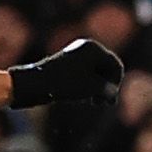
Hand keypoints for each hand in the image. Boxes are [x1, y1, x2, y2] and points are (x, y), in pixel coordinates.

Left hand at [10, 39, 125, 110]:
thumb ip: (108, 89)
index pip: (115, 65)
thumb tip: (112, 92)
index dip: (116, 84)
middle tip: (101, 103)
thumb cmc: (66, 84)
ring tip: (92, 101)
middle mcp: (85, 47)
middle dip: (106, 86)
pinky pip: (85, 75)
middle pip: (106, 68)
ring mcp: (76, 55)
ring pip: (95, 73)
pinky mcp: (67, 64)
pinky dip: (88, 86)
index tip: (110, 101)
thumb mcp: (92, 88)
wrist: (35, 84)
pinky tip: (83, 97)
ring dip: (97, 88)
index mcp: (93, 47)